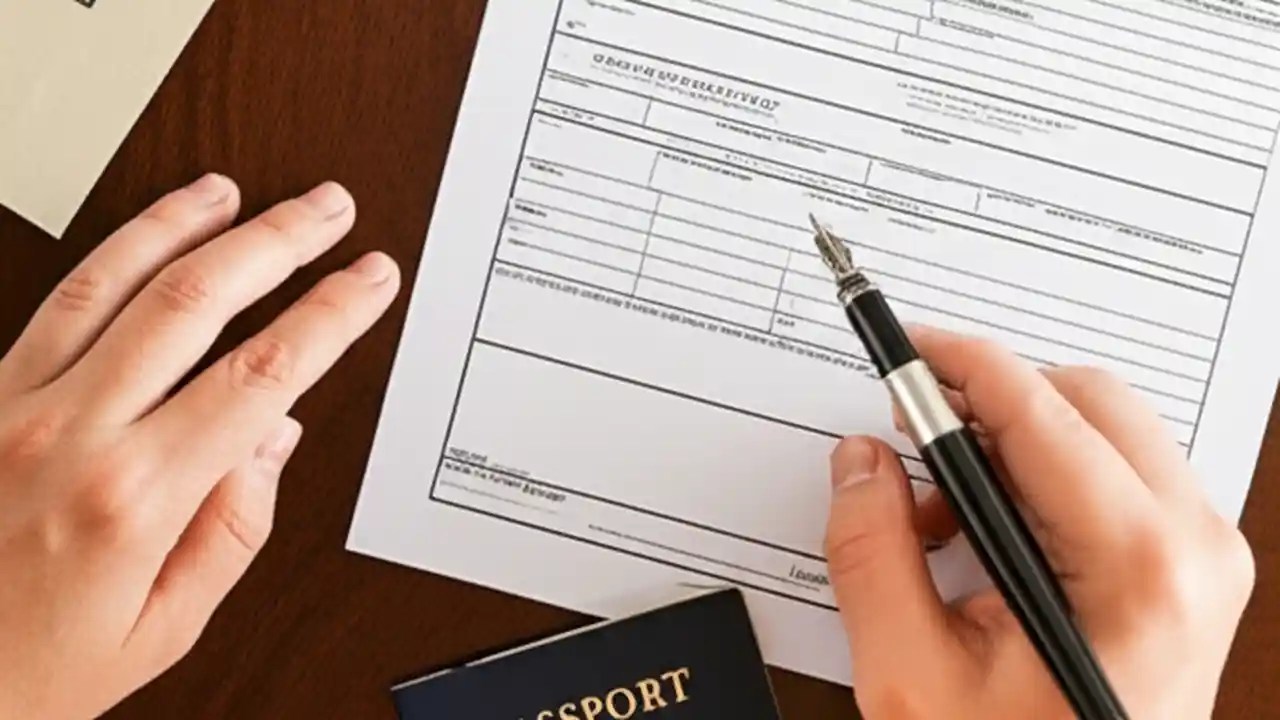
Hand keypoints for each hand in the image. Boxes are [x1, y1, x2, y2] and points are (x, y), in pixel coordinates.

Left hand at [0, 175, 399, 718]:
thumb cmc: (33, 670)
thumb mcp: (164, 626)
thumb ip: (233, 527)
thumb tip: (273, 435)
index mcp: (134, 497)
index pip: (263, 375)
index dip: (330, 314)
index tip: (367, 279)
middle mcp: (71, 434)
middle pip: (196, 302)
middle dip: (278, 242)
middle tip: (327, 209)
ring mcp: (16, 405)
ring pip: (116, 280)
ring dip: (187, 223)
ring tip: (238, 193)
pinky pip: (57, 301)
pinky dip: (112, 253)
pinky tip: (146, 233)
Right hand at [824, 326, 1254, 718]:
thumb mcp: (912, 675)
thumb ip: (871, 554)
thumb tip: (860, 462)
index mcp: (1139, 570)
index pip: (1043, 413)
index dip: (962, 364)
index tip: (908, 345)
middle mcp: (1192, 548)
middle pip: (1087, 399)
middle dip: (989, 400)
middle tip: (911, 432)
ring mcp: (1201, 554)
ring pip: (1104, 425)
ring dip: (1013, 439)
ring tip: (941, 509)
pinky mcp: (1189, 564)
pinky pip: (1118, 468)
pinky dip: (1043, 472)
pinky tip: (986, 527)